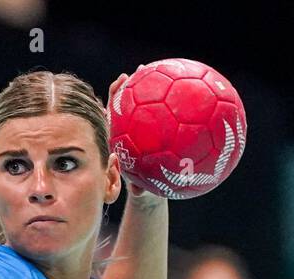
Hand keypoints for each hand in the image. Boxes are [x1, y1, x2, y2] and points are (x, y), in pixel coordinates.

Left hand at [106, 69, 170, 200]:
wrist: (148, 192)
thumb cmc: (142, 192)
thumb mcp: (140, 192)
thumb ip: (139, 190)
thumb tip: (138, 191)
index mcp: (122, 143)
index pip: (113, 117)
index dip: (114, 101)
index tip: (119, 86)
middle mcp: (129, 134)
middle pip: (126, 107)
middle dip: (130, 88)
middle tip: (136, 72)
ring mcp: (140, 133)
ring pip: (142, 108)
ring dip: (148, 89)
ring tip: (153, 70)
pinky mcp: (151, 135)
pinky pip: (159, 116)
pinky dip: (167, 104)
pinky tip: (180, 91)